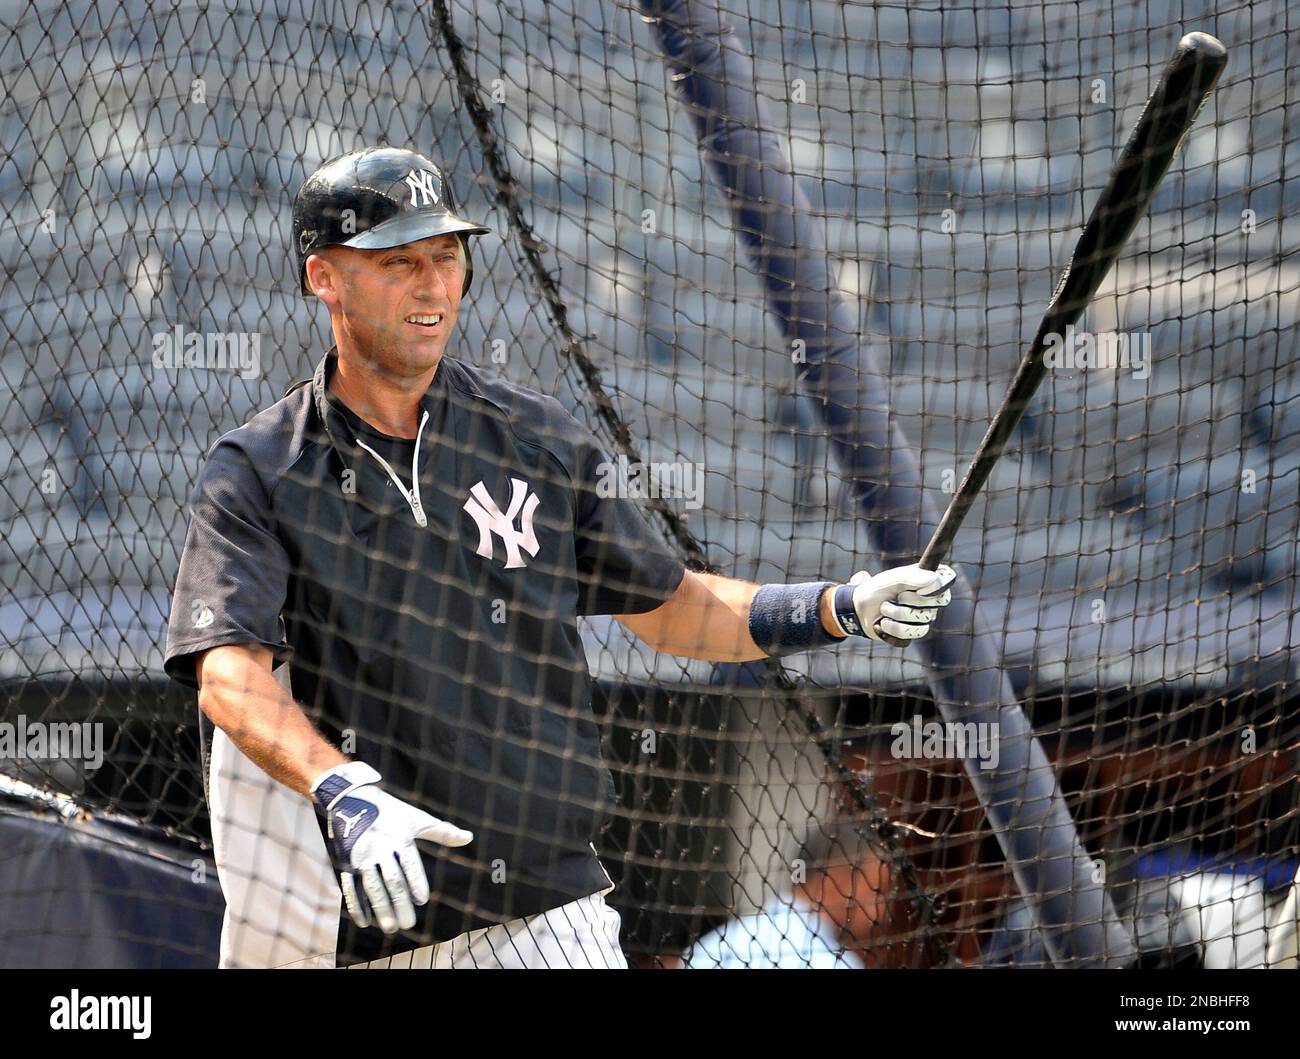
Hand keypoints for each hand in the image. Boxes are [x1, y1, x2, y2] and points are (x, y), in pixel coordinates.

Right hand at [311, 761, 472, 933]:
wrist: (350, 797)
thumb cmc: (391, 811)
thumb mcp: (416, 819)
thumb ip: (441, 832)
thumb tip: (469, 837)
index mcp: (399, 838)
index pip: (410, 864)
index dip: (416, 882)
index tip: (422, 901)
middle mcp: (380, 848)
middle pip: (392, 880)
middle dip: (400, 903)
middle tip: (408, 924)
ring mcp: (361, 856)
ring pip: (372, 886)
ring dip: (380, 909)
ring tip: (391, 928)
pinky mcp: (346, 862)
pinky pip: (350, 886)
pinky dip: (356, 905)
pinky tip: (365, 922)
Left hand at [842, 563, 956, 646]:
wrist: (857, 607)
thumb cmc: (876, 589)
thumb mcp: (892, 579)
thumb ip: (912, 577)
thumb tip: (935, 578)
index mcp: (928, 582)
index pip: (947, 581)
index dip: (937, 588)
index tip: (920, 590)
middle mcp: (929, 601)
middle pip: (934, 606)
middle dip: (909, 601)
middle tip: (896, 596)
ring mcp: (921, 619)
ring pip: (920, 624)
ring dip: (895, 615)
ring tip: (883, 609)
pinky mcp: (910, 634)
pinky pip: (907, 636)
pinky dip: (889, 629)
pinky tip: (882, 623)